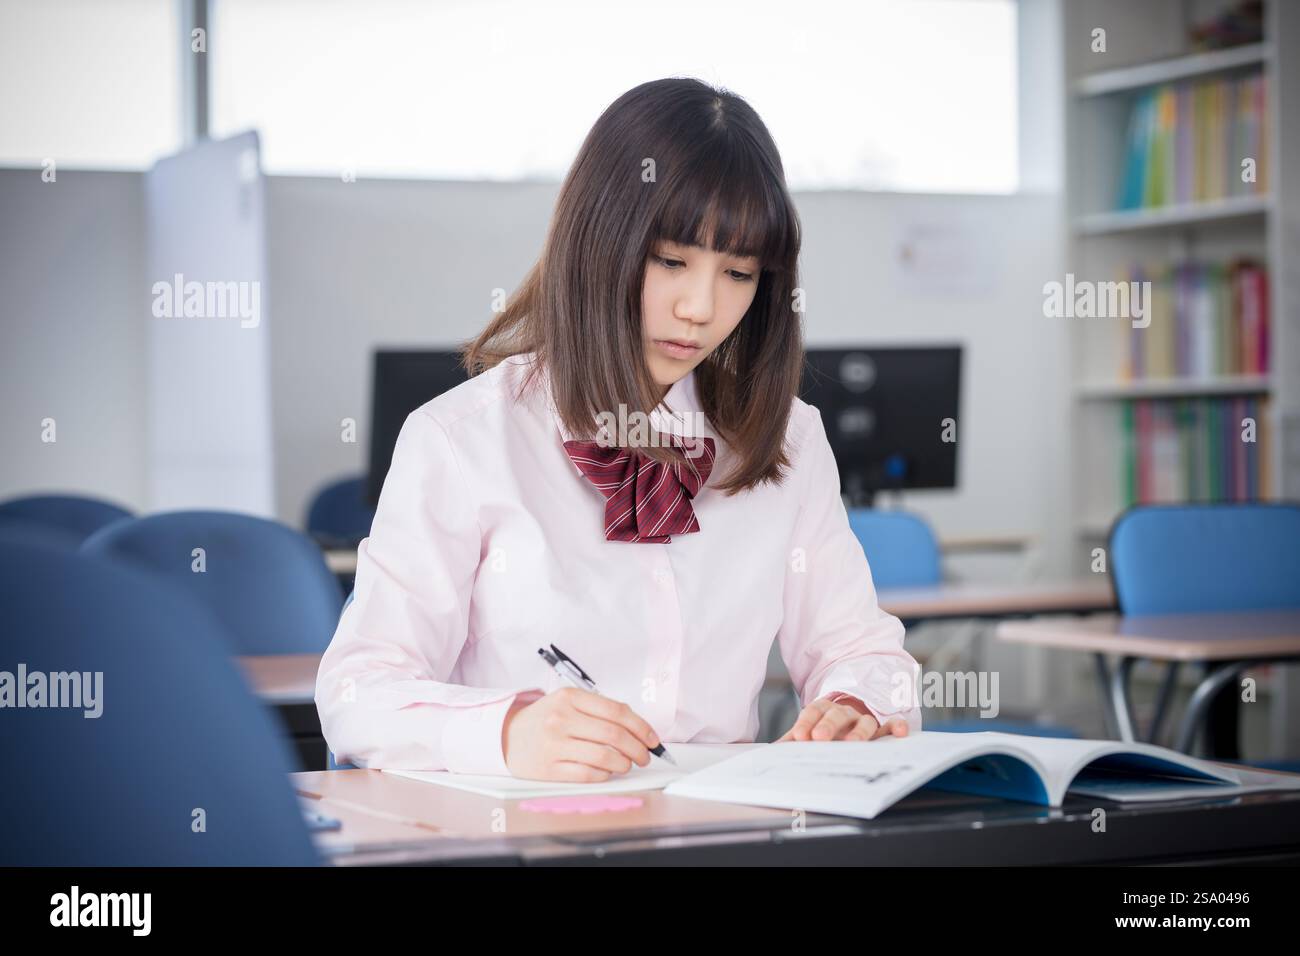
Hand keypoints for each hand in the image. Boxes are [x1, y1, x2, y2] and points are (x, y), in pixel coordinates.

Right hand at [502, 686, 658, 781]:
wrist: (505, 736)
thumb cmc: (544, 720)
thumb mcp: (567, 702)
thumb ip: (599, 710)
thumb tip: (638, 729)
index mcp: (570, 697)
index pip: (617, 711)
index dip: (641, 727)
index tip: (653, 739)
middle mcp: (561, 719)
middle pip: (614, 735)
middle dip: (638, 748)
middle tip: (644, 756)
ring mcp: (554, 744)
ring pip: (604, 756)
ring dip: (623, 763)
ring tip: (626, 764)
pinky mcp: (549, 768)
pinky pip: (588, 774)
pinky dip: (605, 774)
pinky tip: (607, 771)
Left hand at [775, 695, 908, 741]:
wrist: (855, 710)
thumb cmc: (828, 726)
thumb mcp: (810, 730)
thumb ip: (794, 739)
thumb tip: (772, 752)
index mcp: (824, 709)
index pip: (813, 712)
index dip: (805, 723)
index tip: (798, 737)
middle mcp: (845, 712)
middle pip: (836, 714)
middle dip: (827, 726)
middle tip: (819, 738)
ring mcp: (865, 718)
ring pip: (864, 721)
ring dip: (858, 732)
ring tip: (852, 743)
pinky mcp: (884, 726)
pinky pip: (892, 724)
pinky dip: (897, 726)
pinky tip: (900, 733)